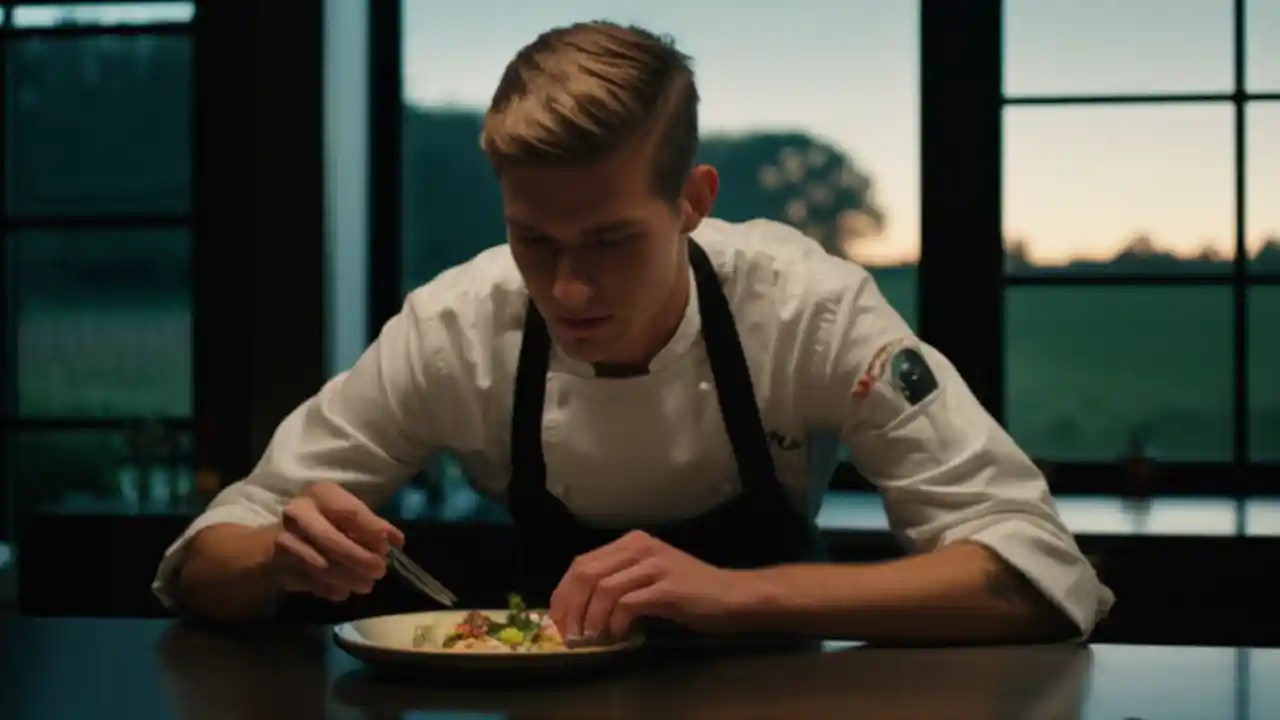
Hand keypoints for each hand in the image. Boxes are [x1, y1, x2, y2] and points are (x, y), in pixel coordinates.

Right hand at [270, 481, 405, 601]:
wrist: (283, 535)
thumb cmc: (327, 519)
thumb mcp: (349, 511)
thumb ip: (372, 524)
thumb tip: (397, 541)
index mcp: (321, 494)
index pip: (350, 513)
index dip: (372, 531)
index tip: (387, 546)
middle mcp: (298, 514)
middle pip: (332, 541)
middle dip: (360, 559)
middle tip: (380, 570)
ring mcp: (285, 540)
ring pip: (321, 565)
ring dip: (349, 578)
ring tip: (367, 584)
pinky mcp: (280, 565)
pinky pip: (311, 581)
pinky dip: (332, 588)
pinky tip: (345, 589)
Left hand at [548, 531, 745, 642]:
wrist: (731, 595)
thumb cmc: (689, 591)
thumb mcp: (648, 576)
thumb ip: (618, 580)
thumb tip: (579, 607)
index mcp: (631, 542)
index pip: (582, 562)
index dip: (563, 592)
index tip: (557, 619)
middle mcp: (640, 547)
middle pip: (587, 573)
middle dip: (571, 607)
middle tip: (568, 634)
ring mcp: (654, 565)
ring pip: (603, 588)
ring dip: (591, 618)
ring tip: (591, 638)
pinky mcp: (667, 587)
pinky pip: (627, 604)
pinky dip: (616, 623)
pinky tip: (619, 635)